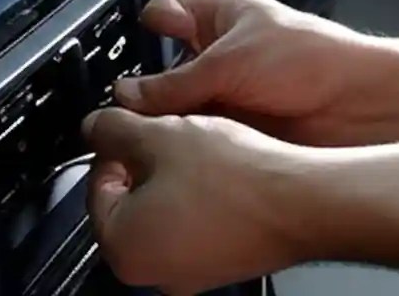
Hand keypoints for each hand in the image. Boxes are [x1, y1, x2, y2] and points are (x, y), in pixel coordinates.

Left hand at [82, 108, 308, 293]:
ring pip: (165, 209)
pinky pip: (196, 222)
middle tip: (172, 134)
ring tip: (203, 150)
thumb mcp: (160, 134)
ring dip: (177, 175)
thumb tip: (95, 126)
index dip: (116, 145)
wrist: (303, 202)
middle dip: (148, 160)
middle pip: (130, 200)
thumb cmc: (237, 179)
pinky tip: (225, 172)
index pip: (96, 185)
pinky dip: (203, 195)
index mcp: (123, 247)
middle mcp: (152, 271)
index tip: (135, 126)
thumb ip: (113, 129)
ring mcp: (190, 272)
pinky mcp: (221, 264)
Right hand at [116, 0, 398, 145]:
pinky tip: (172, 154)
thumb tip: (128, 95)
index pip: (167, 13)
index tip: (113, 52)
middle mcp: (221, 56)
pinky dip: (183, 147)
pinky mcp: (237, 133)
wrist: (360, 109)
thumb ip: (173, 82)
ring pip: (176, 110)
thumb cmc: (312, 60)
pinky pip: (197, 140)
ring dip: (162, 123)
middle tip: (120, 109)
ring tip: (142, 136)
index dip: (141, 29)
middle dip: (143, 89)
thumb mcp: (228, 61)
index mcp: (219, 17)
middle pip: (163, 70)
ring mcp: (229, 96)